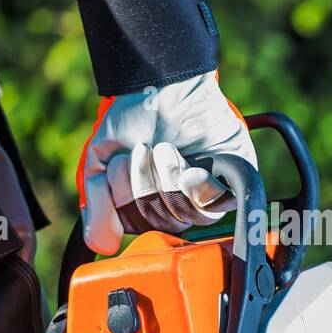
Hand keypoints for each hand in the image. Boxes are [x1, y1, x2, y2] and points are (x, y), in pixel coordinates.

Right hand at [79, 72, 256, 254]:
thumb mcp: (101, 160)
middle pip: (162, 222)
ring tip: (165, 148)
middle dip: (145, 183)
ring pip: (186, 214)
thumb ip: (98, 203)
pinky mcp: (233, 182)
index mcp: (150, 205)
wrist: (167, 86)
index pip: (139, 228)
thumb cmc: (135, 120)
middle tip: (143, 150)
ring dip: (168, 178)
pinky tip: (190, 162)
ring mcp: (207, 195)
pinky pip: (214, 203)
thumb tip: (103, 246)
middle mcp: (179, 205)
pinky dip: (196, 181)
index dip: (127, 200)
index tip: (119, 165)